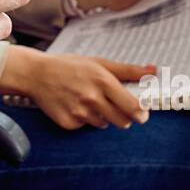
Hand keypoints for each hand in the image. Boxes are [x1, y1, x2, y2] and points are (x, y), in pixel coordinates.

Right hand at [0, 46, 153, 129]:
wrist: (36, 74)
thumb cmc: (70, 66)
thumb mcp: (99, 63)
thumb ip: (128, 70)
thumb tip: (154, 71)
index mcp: (103, 81)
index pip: (133, 106)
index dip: (142, 112)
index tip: (143, 113)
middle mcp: (92, 98)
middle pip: (123, 121)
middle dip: (125, 118)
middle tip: (117, 108)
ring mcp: (79, 112)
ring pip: (103, 124)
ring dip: (102, 117)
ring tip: (89, 101)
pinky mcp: (68, 123)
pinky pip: (85, 126)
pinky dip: (84, 119)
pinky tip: (74, 105)